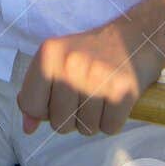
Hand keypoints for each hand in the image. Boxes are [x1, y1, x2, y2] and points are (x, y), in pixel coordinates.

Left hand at [16, 21, 164, 136]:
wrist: (137, 36)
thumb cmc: (91, 53)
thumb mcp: (57, 62)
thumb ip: (37, 93)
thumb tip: (27, 128)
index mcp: (48, 54)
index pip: (31, 105)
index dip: (44, 110)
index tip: (58, 98)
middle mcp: (70, 64)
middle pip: (59, 124)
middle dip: (72, 119)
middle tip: (85, 97)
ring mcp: (97, 77)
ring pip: (86, 129)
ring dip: (94, 120)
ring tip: (101, 96)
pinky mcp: (123, 90)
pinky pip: (109, 128)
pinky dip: (113, 121)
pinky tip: (115, 100)